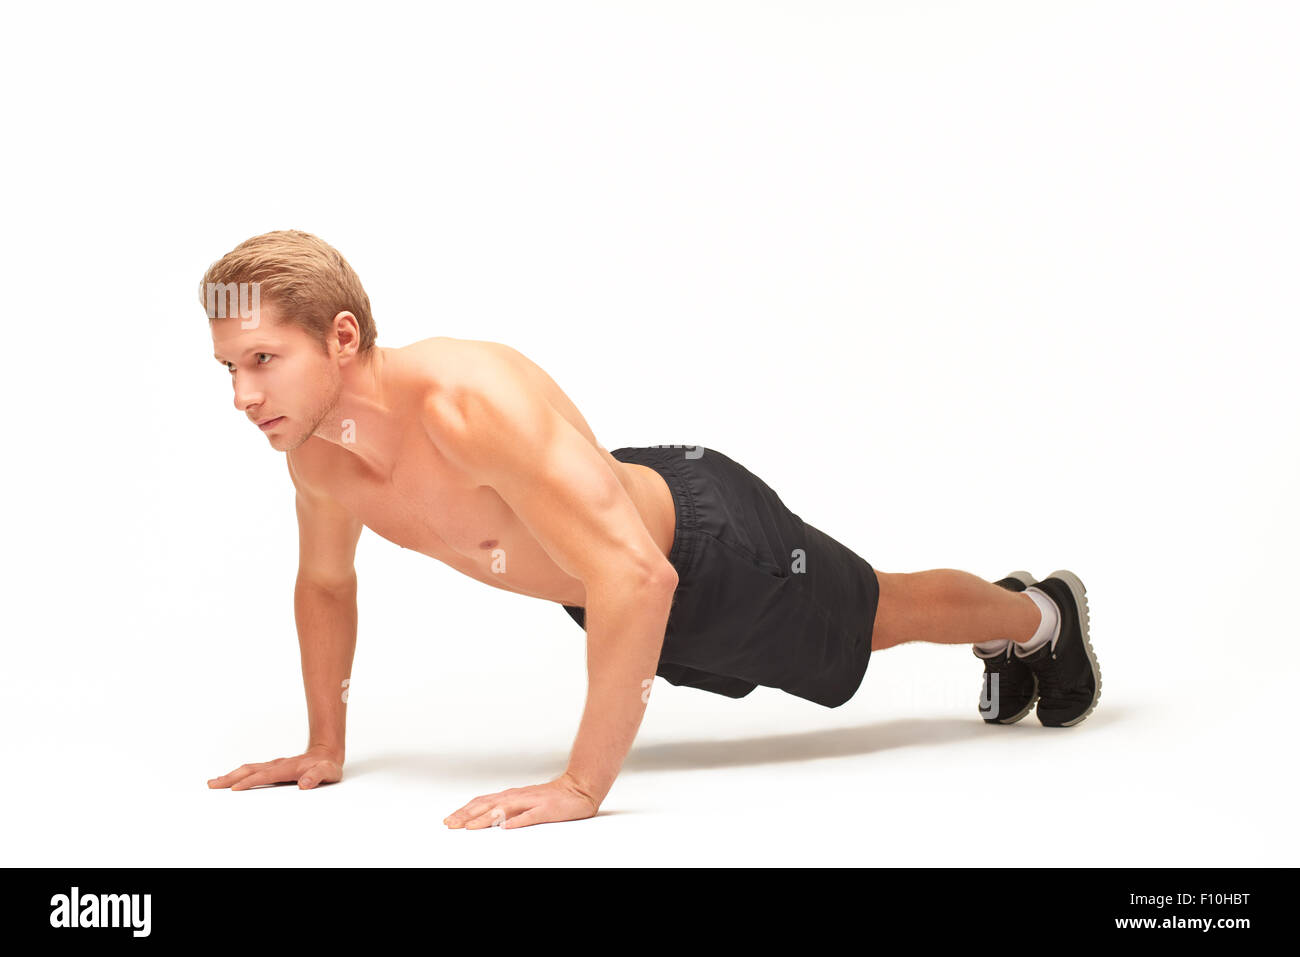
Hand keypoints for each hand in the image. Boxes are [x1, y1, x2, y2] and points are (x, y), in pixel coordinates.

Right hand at [207, 746, 343, 790]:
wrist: (327, 753)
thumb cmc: (326, 765)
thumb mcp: (327, 772)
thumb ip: (317, 776)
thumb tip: (305, 784)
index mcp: (287, 768)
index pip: (264, 776)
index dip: (249, 782)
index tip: (234, 789)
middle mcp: (277, 765)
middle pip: (250, 770)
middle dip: (231, 778)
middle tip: (212, 785)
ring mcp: (274, 766)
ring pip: (249, 769)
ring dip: (231, 775)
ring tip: (213, 782)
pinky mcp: (273, 768)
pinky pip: (252, 771)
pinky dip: (239, 775)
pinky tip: (230, 780)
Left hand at [443, 772, 599, 829]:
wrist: (578, 788)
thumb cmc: (551, 798)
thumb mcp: (523, 803)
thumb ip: (506, 809)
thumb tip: (484, 817)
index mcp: (511, 796)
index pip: (482, 802)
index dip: (464, 811)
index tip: (449, 821)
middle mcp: (517, 797)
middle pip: (487, 805)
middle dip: (467, 816)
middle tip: (451, 825)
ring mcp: (531, 802)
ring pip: (504, 809)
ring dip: (486, 818)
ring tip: (471, 827)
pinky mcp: (546, 809)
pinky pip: (530, 816)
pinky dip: (517, 821)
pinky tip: (507, 828)